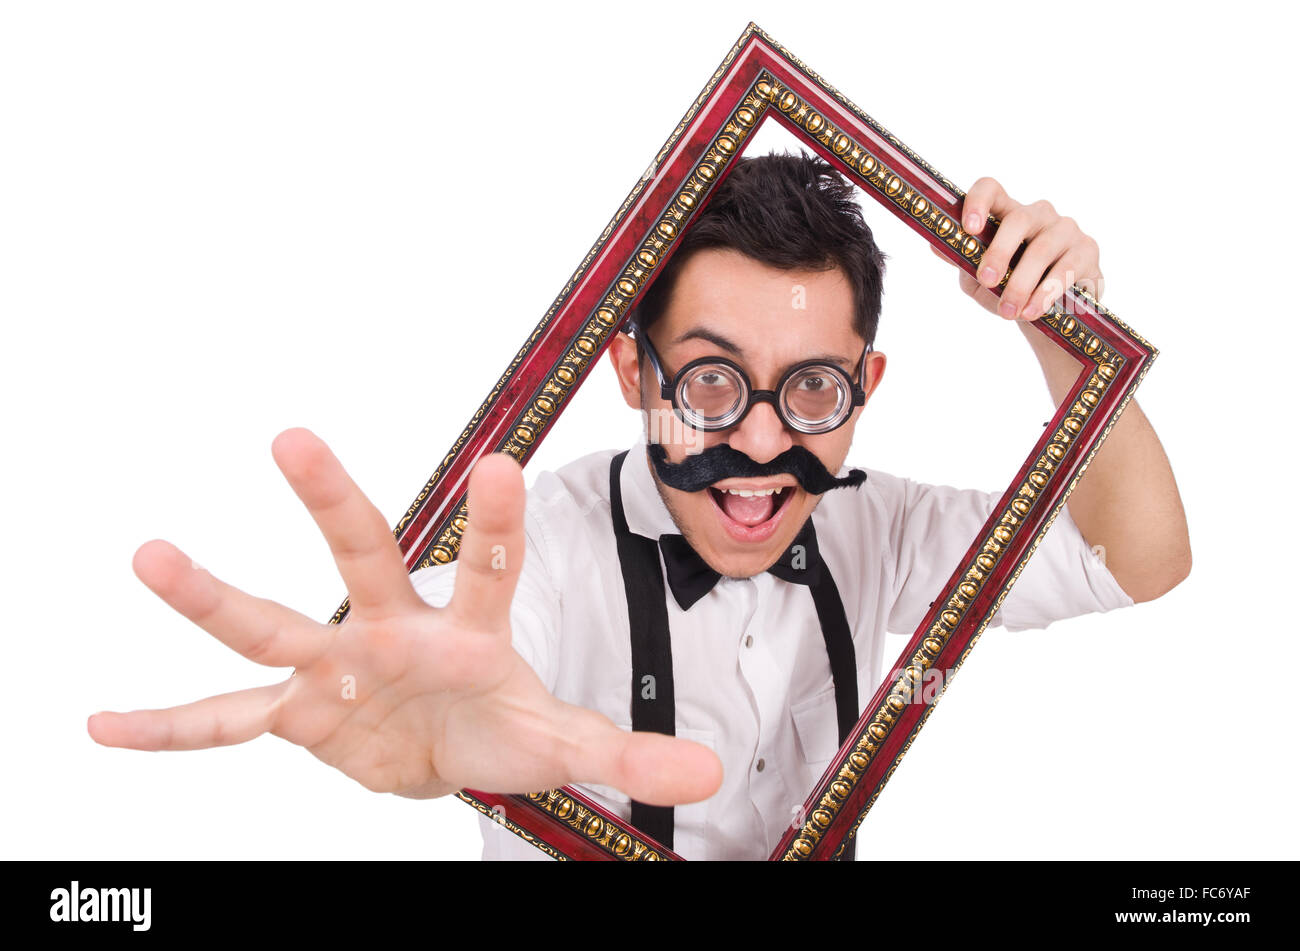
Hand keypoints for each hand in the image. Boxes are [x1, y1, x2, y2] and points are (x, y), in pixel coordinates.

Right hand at [89, 428, 722, 805]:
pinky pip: (227, 721)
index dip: (496, 523)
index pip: (490, 565)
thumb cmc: (497, 727)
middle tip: (293, 436)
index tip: (504, 465)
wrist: (439, 754)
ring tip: (151, 554)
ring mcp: (336, 668)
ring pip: (273, 622)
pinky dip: (171, 728)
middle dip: (334, 500)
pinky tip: (103, 726)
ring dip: (213, 597)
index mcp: (468, 631)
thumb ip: (627, 755)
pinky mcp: (299, 715)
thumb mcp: (562, 745)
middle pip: (362, 554)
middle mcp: (393, 630)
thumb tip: (712, 778)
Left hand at [932, 176, 1103, 320]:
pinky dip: (1047, 293)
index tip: (968, 228)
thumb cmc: (1008, 292)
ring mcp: (1067, 230)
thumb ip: (963, 261)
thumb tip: (936, 245)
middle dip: (999, 252)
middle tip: (986, 280)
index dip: (978, 202)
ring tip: (1009, 311)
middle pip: (1018, 219)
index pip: (991, 189)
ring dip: (1022, 282)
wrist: (1049, 320)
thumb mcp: (978, 281)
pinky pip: (1068, 269)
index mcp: (1007, 215)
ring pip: (1043, 248)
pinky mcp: (1088, 252)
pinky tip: (1033, 311)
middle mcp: (1039, 215)